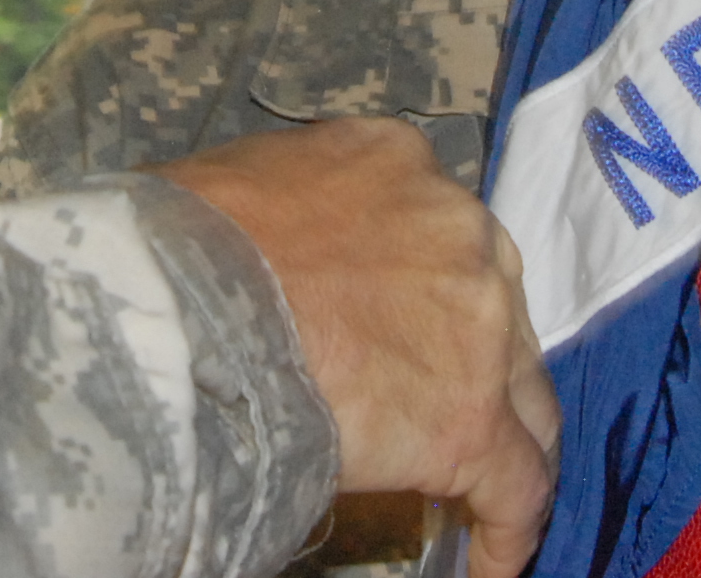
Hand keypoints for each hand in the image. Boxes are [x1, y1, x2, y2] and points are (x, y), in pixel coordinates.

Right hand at [161, 120, 557, 576]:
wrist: (176, 299)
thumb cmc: (175, 239)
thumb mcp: (245, 181)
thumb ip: (292, 214)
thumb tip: (262, 255)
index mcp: (397, 163)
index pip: (439, 234)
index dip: (428, 291)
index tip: (407, 329)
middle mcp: (458, 228)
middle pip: (496, 310)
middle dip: (474, 361)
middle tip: (431, 406)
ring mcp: (478, 324)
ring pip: (524, 398)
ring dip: (503, 441)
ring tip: (475, 493)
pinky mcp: (471, 421)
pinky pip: (517, 488)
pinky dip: (506, 531)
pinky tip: (489, 564)